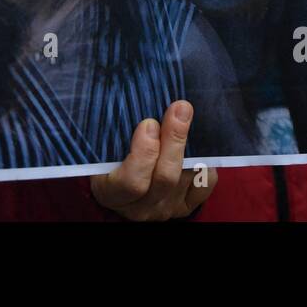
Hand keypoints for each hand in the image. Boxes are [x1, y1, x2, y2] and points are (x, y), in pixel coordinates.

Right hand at [89, 101, 216, 220]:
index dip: (143, 153)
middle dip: (174, 140)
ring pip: (185, 178)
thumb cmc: (106, 155)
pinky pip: (203, 185)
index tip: (148, 123)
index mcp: (111, 193)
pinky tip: (195, 145)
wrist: (119, 182)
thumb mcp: (102, 145)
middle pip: (165, 177)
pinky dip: (204, 163)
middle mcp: (139, 207)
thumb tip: (132, 97)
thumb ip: (114, 130)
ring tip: (186, 116)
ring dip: (189, 145)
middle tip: (179, 109)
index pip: (131, 182)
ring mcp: (164, 209)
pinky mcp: (185, 207)